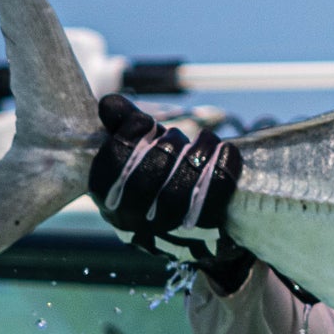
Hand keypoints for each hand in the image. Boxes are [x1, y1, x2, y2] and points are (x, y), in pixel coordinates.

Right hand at [88, 93, 252, 290]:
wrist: (199, 213)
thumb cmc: (162, 172)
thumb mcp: (141, 147)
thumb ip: (124, 124)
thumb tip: (110, 103)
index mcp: (108, 197)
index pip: (106, 171)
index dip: (126, 140)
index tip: (144, 122)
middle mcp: (132, 220)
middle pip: (143, 183)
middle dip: (164, 149)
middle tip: (177, 136)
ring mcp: (168, 230)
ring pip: (176, 195)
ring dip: (194, 157)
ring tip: (204, 139)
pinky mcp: (204, 231)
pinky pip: (214, 200)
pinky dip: (224, 168)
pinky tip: (226, 149)